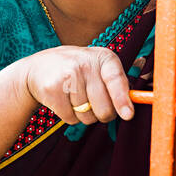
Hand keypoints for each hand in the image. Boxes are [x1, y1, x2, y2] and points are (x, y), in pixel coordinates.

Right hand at [19, 46, 133, 125]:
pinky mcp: (53, 89)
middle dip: (102, 114)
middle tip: (93, 104)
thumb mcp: (98, 67)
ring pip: (87, 116)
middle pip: (104, 107)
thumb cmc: (75, 70)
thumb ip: (119, 82)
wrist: (37, 68)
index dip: (122, 99)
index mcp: (103, 57)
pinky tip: (63, 101)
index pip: (116, 79)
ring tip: (74, 97)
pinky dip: (69, 116)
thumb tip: (137, 98)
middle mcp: (86, 63)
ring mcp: (68, 75)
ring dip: (83, 115)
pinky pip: (70, 118)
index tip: (127, 115)